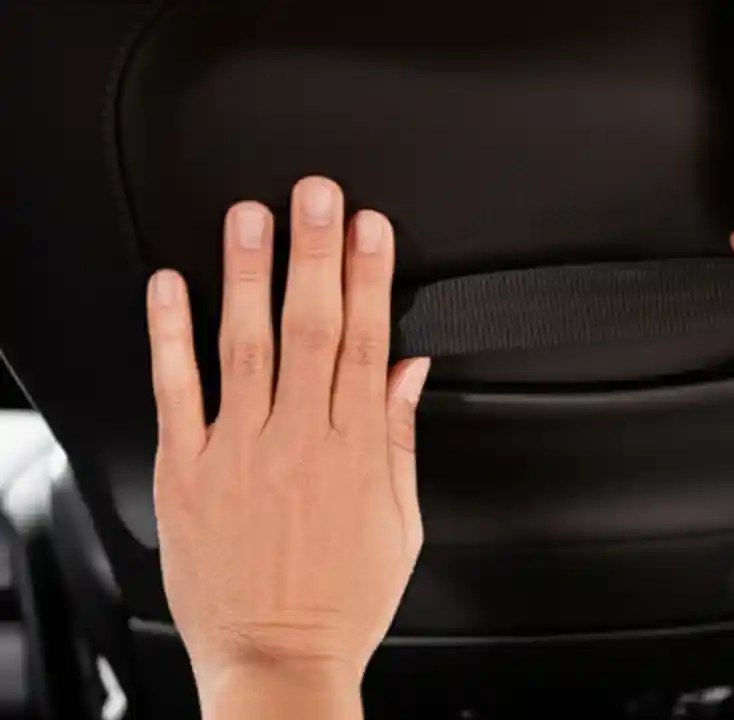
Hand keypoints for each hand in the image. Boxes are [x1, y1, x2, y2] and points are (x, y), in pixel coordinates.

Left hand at [145, 177, 428, 709]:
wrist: (277, 662)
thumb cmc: (341, 601)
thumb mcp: (400, 525)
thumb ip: (399, 441)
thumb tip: (406, 373)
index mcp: (355, 455)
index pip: (367, 345)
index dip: (371, 279)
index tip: (371, 230)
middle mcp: (297, 445)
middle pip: (312, 330)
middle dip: (316, 254)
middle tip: (316, 196)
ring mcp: (237, 455)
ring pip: (247, 347)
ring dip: (250, 276)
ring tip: (252, 217)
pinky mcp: (187, 474)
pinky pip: (176, 393)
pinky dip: (172, 337)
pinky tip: (173, 288)